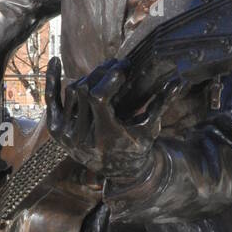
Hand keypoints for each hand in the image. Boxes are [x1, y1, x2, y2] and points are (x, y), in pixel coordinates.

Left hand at [45, 57, 159, 182]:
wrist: (117, 171)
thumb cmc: (138, 146)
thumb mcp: (150, 127)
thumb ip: (162, 103)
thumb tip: (179, 80)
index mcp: (104, 135)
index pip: (98, 96)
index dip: (109, 78)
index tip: (122, 68)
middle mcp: (82, 136)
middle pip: (85, 89)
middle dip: (102, 74)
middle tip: (116, 66)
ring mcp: (66, 134)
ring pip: (72, 91)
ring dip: (89, 78)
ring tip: (104, 74)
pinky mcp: (56, 131)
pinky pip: (52, 100)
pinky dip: (52, 80)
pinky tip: (56, 60)